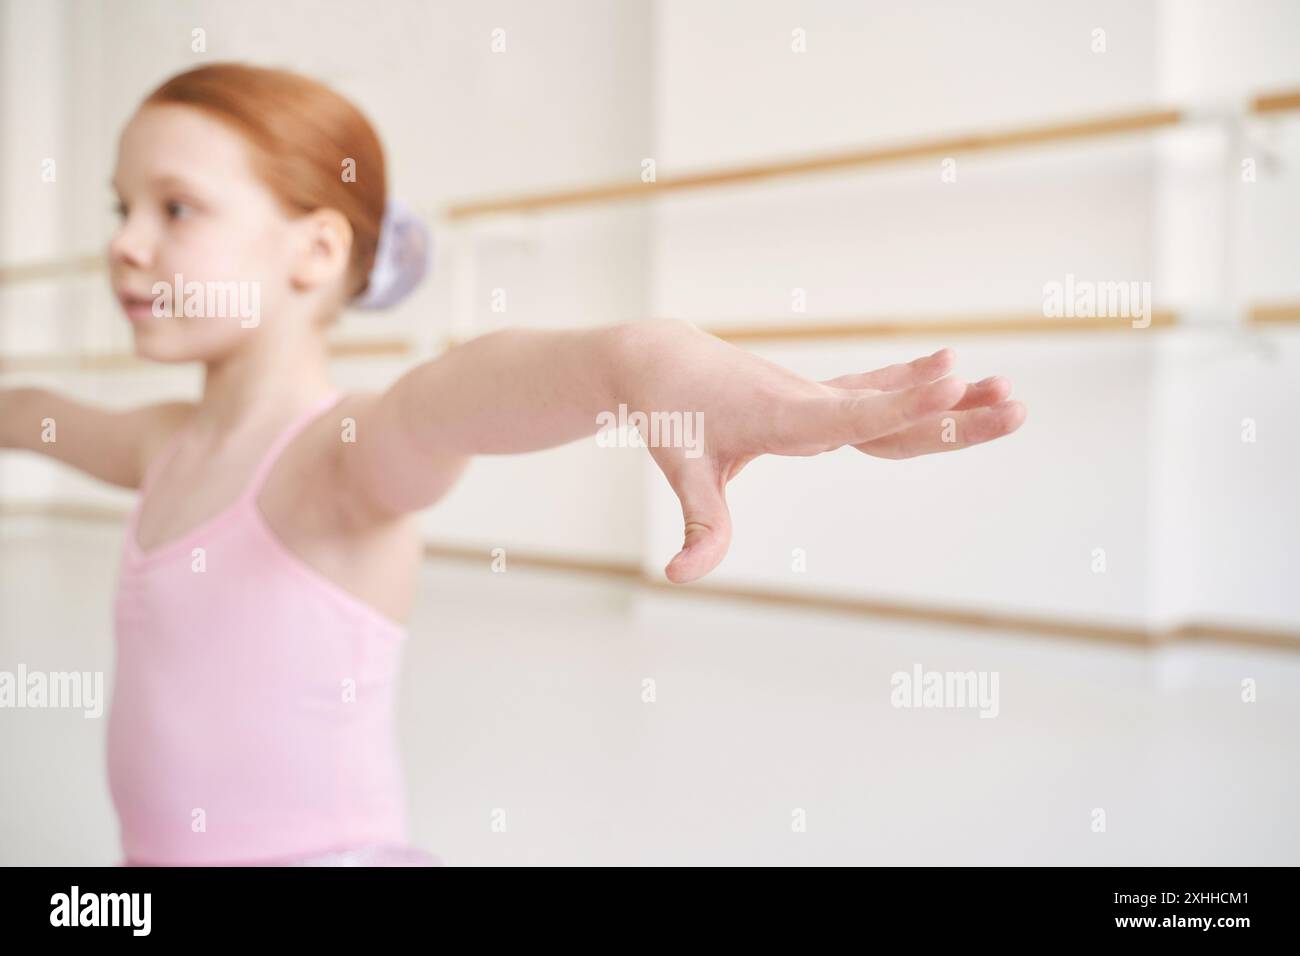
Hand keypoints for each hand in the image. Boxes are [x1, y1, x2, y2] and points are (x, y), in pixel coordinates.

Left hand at [617, 320, 1026, 583]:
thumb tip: (680, 575)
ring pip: (896, 402)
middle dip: (955, 413)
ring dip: (951, 399)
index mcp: (785, 419)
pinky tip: (957, 372)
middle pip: (894, 414)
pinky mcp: (822, 397)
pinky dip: (917, 386)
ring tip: (1011, 393)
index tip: (953, 379)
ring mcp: (822, 397)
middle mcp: (813, 404)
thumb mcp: (682, 468)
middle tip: (1016, 404)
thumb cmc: (672, 413)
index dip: (904, 402)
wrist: (663, 360)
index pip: (853, 414)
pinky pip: (880, 393)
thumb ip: (699, 524)